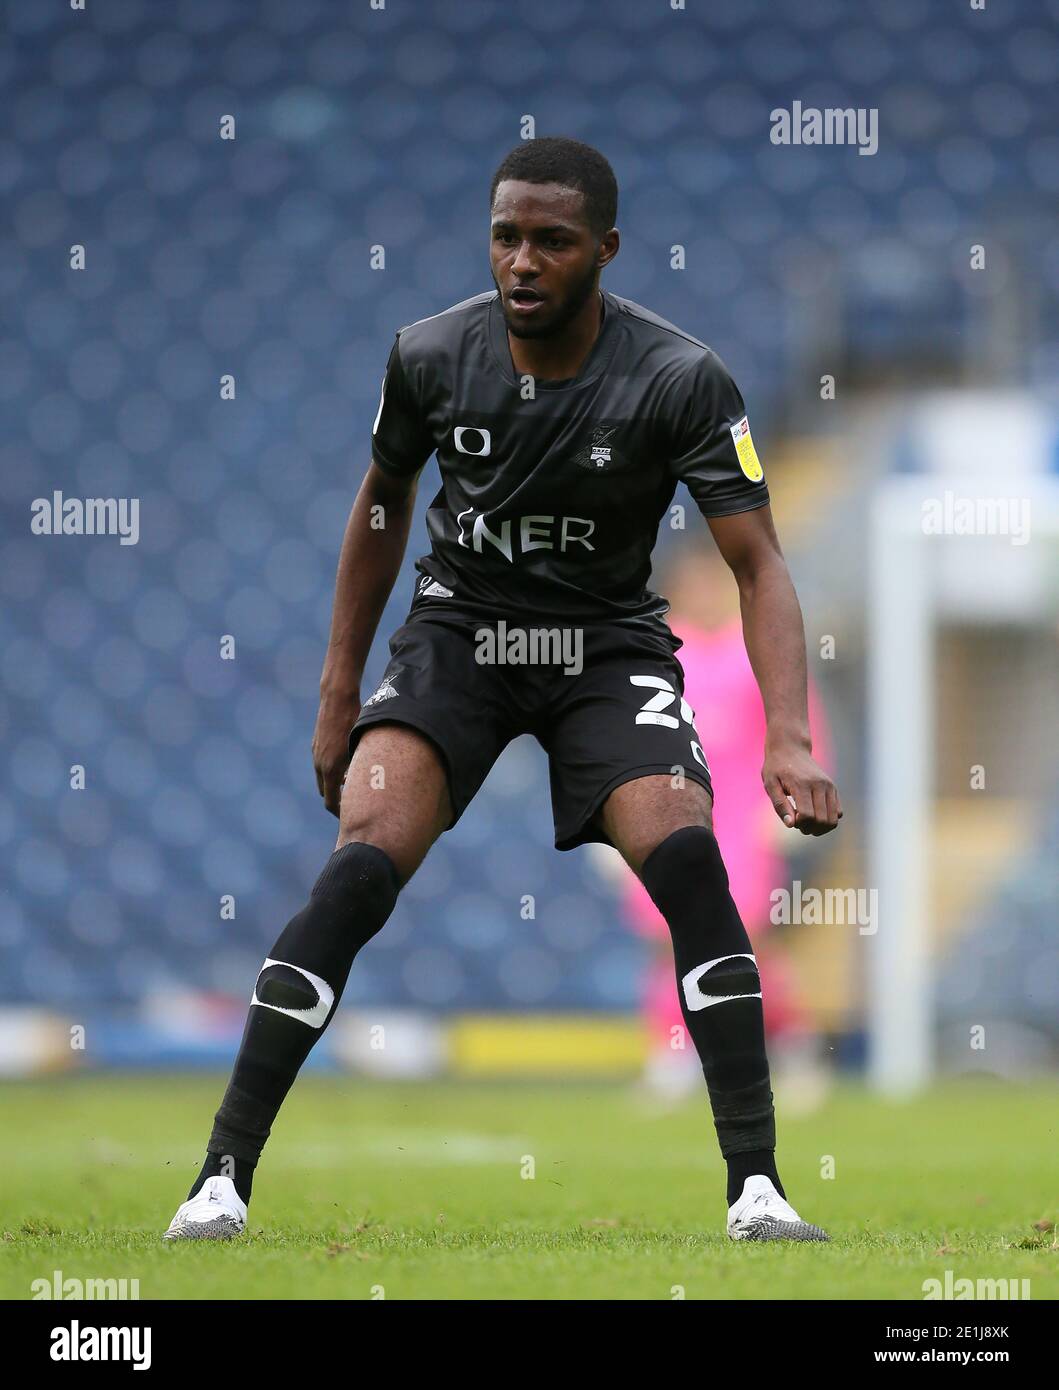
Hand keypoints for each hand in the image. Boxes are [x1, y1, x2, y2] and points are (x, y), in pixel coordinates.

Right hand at [312, 688, 359, 817]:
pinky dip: (333, 772)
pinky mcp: (317, 745)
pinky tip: (348, 765)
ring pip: (324, 779)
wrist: (336, 698)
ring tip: (354, 785)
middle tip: (356, 804)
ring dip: (336, 785)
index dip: (341, 814)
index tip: (352, 818)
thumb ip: (362, 769)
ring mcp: (316, 754)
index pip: (331, 803)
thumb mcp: (362, 747)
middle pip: (326, 793)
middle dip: (339, 801)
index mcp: (331, 770)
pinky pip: (322, 766)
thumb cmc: (354, 721)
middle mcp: (320, 764)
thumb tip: (372, 787)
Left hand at [762, 739, 841, 835]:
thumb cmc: (776, 767)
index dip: (799, 824)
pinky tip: (814, 814)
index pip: (807, 815)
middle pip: (822, 820)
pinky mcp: (833, 788)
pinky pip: (838, 813)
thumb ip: (779, 805)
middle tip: (797, 822)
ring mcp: (829, 786)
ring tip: (806, 820)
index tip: (791, 819)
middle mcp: (819, 785)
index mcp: (802, 784)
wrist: (790, 748)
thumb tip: (791, 825)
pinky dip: (827, 819)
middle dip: (809, 828)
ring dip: (820, 827)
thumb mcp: (770, 784)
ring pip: (833, 819)